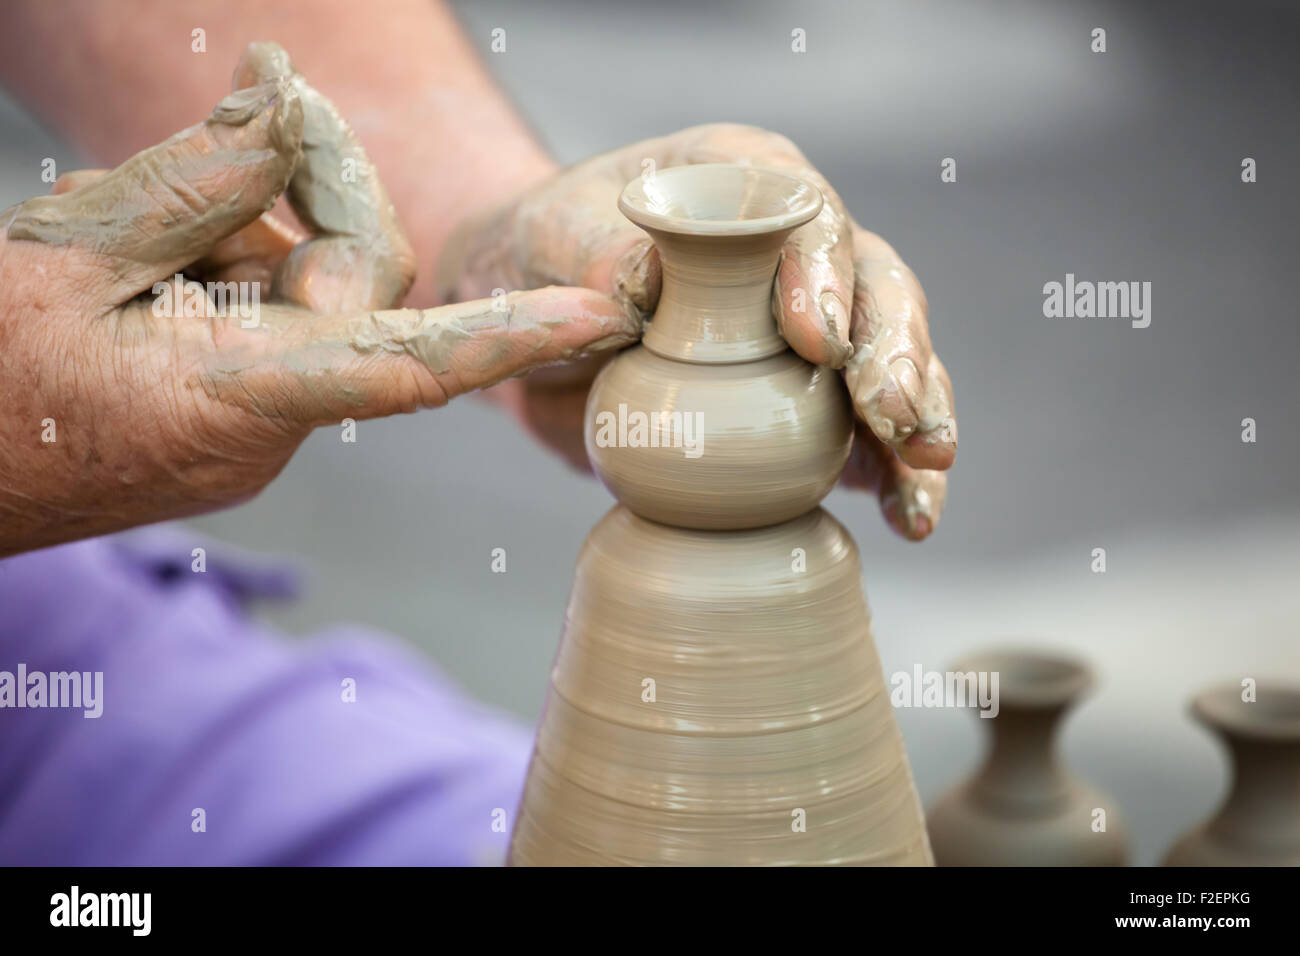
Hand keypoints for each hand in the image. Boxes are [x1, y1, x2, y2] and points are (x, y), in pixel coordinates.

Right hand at [0, 43, 638, 556]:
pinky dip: (229, 267)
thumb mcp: (68, 260)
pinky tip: (150, 263)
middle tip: (246, 107)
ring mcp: (257, 432)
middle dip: (310, 190)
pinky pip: (273, 323)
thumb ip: (189, 189)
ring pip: (310, 294)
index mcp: (238, 398)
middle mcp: (271, 429)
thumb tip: (285, 123)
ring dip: (245, 229)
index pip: (410, 362)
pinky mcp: (239, 421)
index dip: (511, 335)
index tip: (600, 313)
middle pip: (359, 282)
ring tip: (135, 232)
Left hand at [441, 124, 955, 539]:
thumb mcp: (554, 239)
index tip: (816, 342)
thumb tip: (644, 290)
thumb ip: (597, 256)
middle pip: (878, 290)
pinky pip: (862, 435)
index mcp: (749, 180)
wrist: (536, 315)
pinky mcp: (806, 402)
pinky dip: (891, 475)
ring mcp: (813, 329)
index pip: (808, 216)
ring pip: (890, 364)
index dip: (824, 275)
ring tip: (928, 477)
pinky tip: (911, 516)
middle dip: (896, 356)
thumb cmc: (547, 252)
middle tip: (898, 419)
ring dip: (916, 423)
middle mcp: (801, 248)